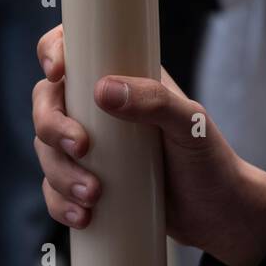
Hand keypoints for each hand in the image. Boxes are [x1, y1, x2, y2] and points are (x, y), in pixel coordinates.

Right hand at [33, 25, 265, 265]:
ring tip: (94, 196)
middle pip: (47, 102)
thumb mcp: (190, 124)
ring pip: (47, 149)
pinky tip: (82, 216)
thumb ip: (155, 101)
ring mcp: (91, 146)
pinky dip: (60, 202)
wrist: (218, 214)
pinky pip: (54, 189)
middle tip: (80, 148)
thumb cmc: (209, 159)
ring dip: (60, 173)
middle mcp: (100, 108)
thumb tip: (102, 90)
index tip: (57, 72)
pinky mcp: (87, 181)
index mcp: (124, 78)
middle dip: (52, 126)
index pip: (75, 50)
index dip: (54, 52)